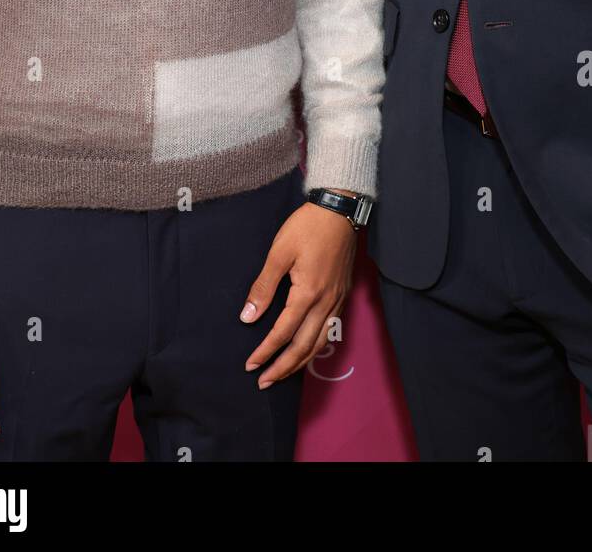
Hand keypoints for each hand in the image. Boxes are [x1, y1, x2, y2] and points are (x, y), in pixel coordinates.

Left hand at [240, 201, 357, 386]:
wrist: (339, 209)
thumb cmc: (307, 226)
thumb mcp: (279, 253)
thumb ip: (263, 287)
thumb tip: (248, 316)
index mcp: (308, 293)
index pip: (283, 333)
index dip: (265, 351)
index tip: (250, 364)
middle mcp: (326, 302)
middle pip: (304, 347)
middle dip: (283, 367)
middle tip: (264, 381)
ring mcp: (338, 299)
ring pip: (320, 342)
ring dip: (301, 362)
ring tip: (283, 372)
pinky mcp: (343, 294)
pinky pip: (330, 329)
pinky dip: (316, 346)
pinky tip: (307, 348)